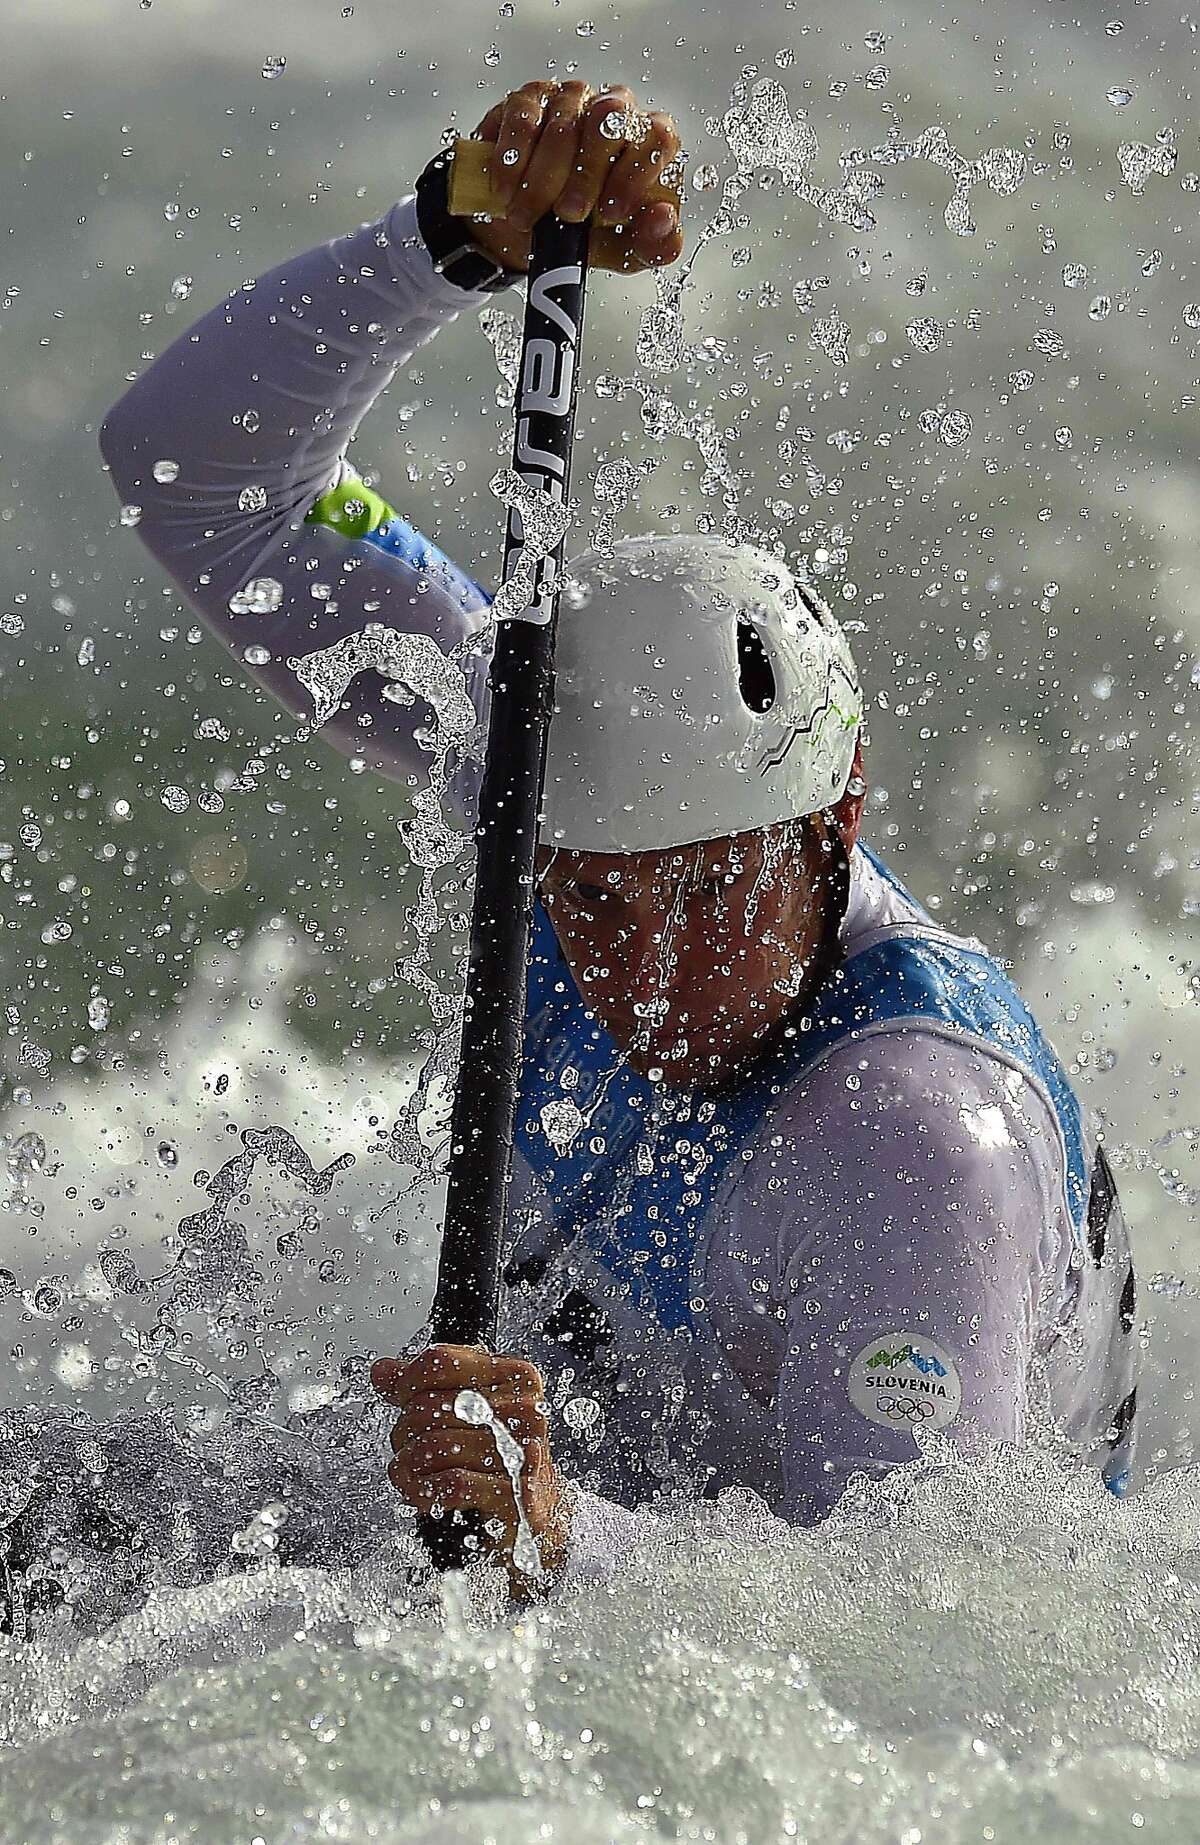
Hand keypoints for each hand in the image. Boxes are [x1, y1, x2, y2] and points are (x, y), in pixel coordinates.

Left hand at [372, 1343, 571, 1591]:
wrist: (539, 1511)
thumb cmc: (499, 1457)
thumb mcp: (467, 1411)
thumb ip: (425, 1387)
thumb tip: (383, 1372)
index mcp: (515, 1377)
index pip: (441, 1362)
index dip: (404, 1381)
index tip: (397, 1396)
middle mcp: (524, 1410)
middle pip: (429, 1406)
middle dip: (404, 1432)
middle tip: (406, 1448)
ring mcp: (522, 1452)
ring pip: (434, 1447)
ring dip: (408, 1466)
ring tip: (410, 1473)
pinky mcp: (515, 1495)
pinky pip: (451, 1485)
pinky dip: (424, 1491)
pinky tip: (423, 1494)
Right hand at [463, 79, 683, 274]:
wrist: (525, 231)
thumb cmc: (582, 234)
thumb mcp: (621, 251)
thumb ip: (652, 245)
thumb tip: (663, 220)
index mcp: (647, 144)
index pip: (657, 137)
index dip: (635, 174)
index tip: (611, 213)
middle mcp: (615, 112)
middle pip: (611, 118)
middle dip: (586, 174)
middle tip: (567, 214)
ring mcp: (572, 100)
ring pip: (564, 125)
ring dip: (542, 181)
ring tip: (527, 217)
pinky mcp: (530, 100)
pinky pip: (524, 120)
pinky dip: (513, 162)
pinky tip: (506, 192)